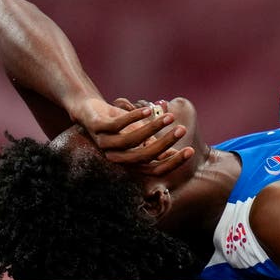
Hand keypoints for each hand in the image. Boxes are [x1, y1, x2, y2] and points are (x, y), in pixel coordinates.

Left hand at [75, 97, 192, 171]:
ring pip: (132, 141)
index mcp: (129, 163)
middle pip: (144, 156)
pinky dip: (135, 117)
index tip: (191, 151)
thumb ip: (154, 145)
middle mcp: (117, 157)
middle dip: (166, 143)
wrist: (89, 110)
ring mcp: (105, 143)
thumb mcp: (139, 135)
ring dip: (153, 128)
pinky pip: (118, 125)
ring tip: (169, 117)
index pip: (154, 169)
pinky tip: (149, 109)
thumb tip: (175, 154)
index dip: (173, 162)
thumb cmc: (118, 125)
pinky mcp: (97, 128)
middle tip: (182, 129)